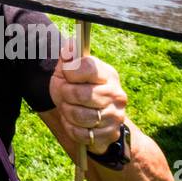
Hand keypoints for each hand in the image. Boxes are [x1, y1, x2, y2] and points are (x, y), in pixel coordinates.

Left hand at [48, 37, 127, 154]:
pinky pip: (83, 134)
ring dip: (68, 113)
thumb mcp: (69, 72)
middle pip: (81, 95)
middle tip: (65, 94)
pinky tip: (74, 123)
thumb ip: (68, 57)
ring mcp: (116, 116)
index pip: (88, 67)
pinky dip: (72, 129)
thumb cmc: (76, 90)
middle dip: (65, 95)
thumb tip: (70, 46)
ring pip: (81, 116)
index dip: (70, 71)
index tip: (66, 73)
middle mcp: (116, 94)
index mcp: (107, 74)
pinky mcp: (110, 134)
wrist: (91, 118)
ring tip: (69, 108)